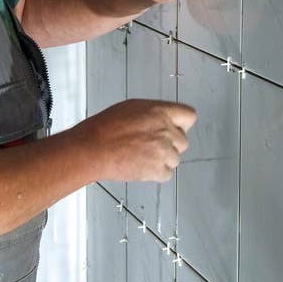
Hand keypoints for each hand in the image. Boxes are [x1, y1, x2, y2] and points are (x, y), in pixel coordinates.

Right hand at [80, 99, 196, 181]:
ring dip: (162, 159)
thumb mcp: (132, 107)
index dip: (181, 123)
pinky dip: (156, 172)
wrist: (93, 148)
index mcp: (160, 112)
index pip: (189, 116)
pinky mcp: (158, 170)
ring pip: (175, 158)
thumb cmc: (105, 127)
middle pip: (183, 141)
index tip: (176, 128)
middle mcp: (166, 131)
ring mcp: (163, 152)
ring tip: (142, 155)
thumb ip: (154, 113)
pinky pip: (167, 173)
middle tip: (151, 144)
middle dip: (170, 144)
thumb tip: (163, 118)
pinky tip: (141, 165)